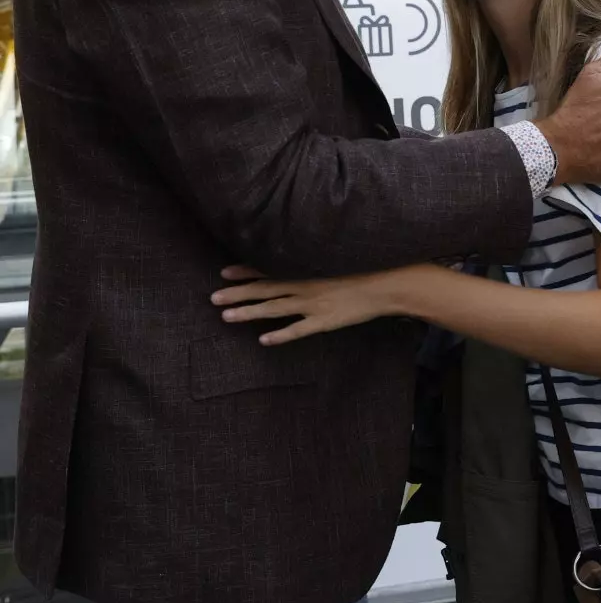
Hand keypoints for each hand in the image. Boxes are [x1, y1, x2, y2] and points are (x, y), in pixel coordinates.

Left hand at [212, 265, 401, 344]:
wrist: (385, 284)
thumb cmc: (362, 270)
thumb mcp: (334, 263)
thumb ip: (313, 266)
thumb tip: (295, 267)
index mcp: (306, 271)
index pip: (270, 270)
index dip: (246, 272)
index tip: (224, 272)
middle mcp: (305, 286)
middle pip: (265, 289)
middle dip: (238, 293)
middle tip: (213, 297)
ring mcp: (313, 305)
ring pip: (275, 308)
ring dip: (249, 312)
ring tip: (226, 316)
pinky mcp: (324, 321)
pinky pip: (298, 329)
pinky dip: (281, 334)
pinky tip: (264, 340)